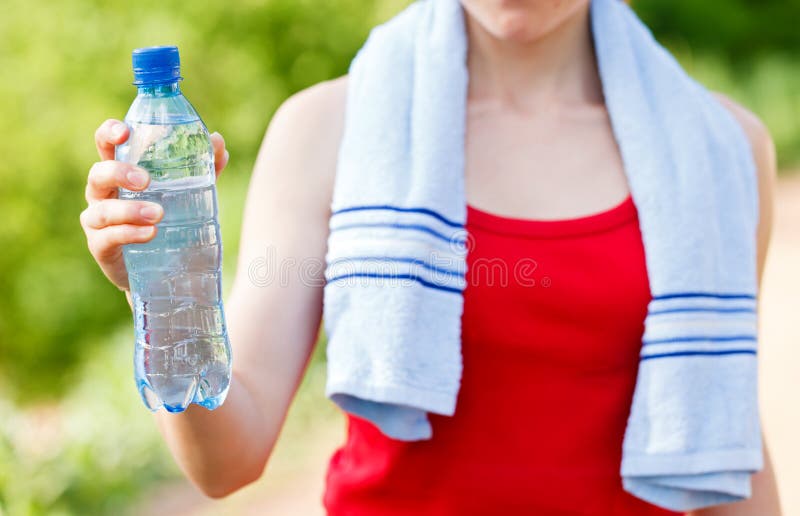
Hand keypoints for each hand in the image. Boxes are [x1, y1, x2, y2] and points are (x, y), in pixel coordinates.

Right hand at [80, 119, 228, 290]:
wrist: (164, 272)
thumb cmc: (172, 221)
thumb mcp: (190, 192)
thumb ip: (205, 167)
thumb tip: (217, 140)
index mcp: (120, 174)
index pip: (106, 146)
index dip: (109, 134)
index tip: (125, 132)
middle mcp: (103, 194)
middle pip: (98, 174)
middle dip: (119, 173)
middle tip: (147, 181)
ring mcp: (97, 222)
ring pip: (102, 210)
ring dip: (129, 209)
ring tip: (158, 215)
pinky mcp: (100, 247)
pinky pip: (108, 237)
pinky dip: (129, 233)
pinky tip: (150, 233)